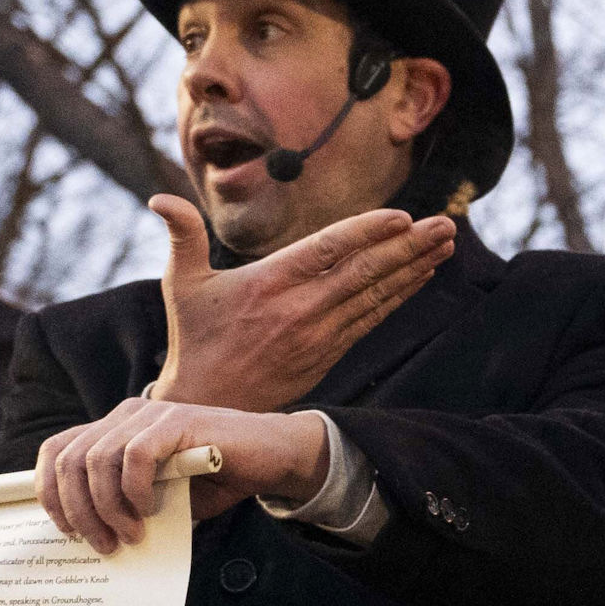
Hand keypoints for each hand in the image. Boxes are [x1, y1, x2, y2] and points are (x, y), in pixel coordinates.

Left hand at [29, 397, 328, 552]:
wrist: (272, 457)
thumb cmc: (216, 479)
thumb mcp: (159, 494)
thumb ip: (125, 503)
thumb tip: (91, 537)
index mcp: (114, 428)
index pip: (57, 450)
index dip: (49, 491)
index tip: (65, 530)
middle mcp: (126, 414)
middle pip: (71, 460)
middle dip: (79, 511)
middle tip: (102, 544)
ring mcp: (151, 414)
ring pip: (98, 460)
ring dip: (108, 508)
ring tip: (129, 535)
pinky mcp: (178, 421)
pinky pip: (136, 456)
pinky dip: (136, 489)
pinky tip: (151, 510)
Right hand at [149, 196, 454, 411]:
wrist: (209, 405)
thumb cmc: (193, 338)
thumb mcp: (181, 284)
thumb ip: (181, 236)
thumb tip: (158, 199)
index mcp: (269, 284)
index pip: (327, 251)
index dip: (367, 232)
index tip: (402, 217)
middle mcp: (300, 309)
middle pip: (364, 272)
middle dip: (408, 247)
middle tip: (445, 224)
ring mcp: (319, 334)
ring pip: (375, 295)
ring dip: (413, 268)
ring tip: (446, 244)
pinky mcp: (329, 353)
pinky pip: (372, 319)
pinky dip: (399, 296)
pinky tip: (422, 276)